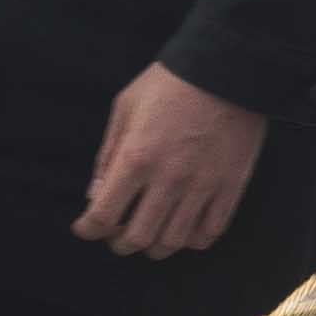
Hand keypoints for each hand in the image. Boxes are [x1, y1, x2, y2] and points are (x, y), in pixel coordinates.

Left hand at [74, 61, 266, 259]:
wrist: (228, 67)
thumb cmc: (170, 82)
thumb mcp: (125, 107)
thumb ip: (107, 155)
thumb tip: (95, 194)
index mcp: (136, 157)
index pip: (104, 215)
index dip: (88, 229)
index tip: (85, 228)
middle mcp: (168, 180)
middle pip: (137, 238)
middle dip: (119, 243)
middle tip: (116, 236)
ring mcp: (202, 187)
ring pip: (173, 242)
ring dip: (154, 247)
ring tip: (149, 236)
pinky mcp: (230, 188)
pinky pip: (208, 233)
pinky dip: (191, 240)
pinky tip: (182, 230)